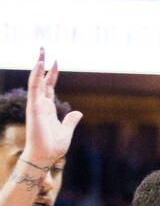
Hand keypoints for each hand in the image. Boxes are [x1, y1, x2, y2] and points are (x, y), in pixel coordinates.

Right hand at [22, 51, 81, 168]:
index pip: (49, 87)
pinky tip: (39, 64)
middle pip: (41, 79)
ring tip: (41, 51)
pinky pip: (34, 87)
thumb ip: (70, 121)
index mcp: (48, 109)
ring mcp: (36, 104)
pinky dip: (36, 75)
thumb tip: (78, 112)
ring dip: (38, 65)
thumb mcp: (66, 132)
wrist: (45, 156)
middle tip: (43, 48)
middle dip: (42, 64)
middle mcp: (41, 104)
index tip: (55, 62)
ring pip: (36, 80)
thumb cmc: (53, 147)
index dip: (52, 74)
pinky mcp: (34, 107)